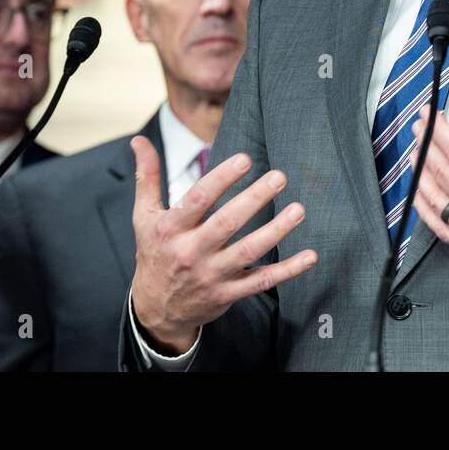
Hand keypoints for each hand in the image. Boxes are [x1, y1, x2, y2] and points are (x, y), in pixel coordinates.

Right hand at [129, 135, 316, 354]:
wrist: (155, 310)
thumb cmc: (155, 253)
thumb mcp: (144, 217)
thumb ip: (147, 177)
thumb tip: (138, 140)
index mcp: (172, 228)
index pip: (197, 199)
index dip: (221, 179)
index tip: (245, 159)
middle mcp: (191, 252)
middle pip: (226, 223)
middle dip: (254, 199)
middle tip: (280, 176)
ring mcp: (211, 275)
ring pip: (248, 252)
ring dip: (276, 230)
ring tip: (299, 209)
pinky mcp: (229, 293)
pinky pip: (262, 281)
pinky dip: (288, 270)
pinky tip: (310, 255)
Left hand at [408, 87, 448, 310]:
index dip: (439, 130)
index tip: (429, 115)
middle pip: (442, 172)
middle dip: (426, 145)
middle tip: (418, 128)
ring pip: (437, 201)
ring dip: (421, 176)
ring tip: (412, 156)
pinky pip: (442, 230)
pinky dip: (426, 212)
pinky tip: (419, 199)